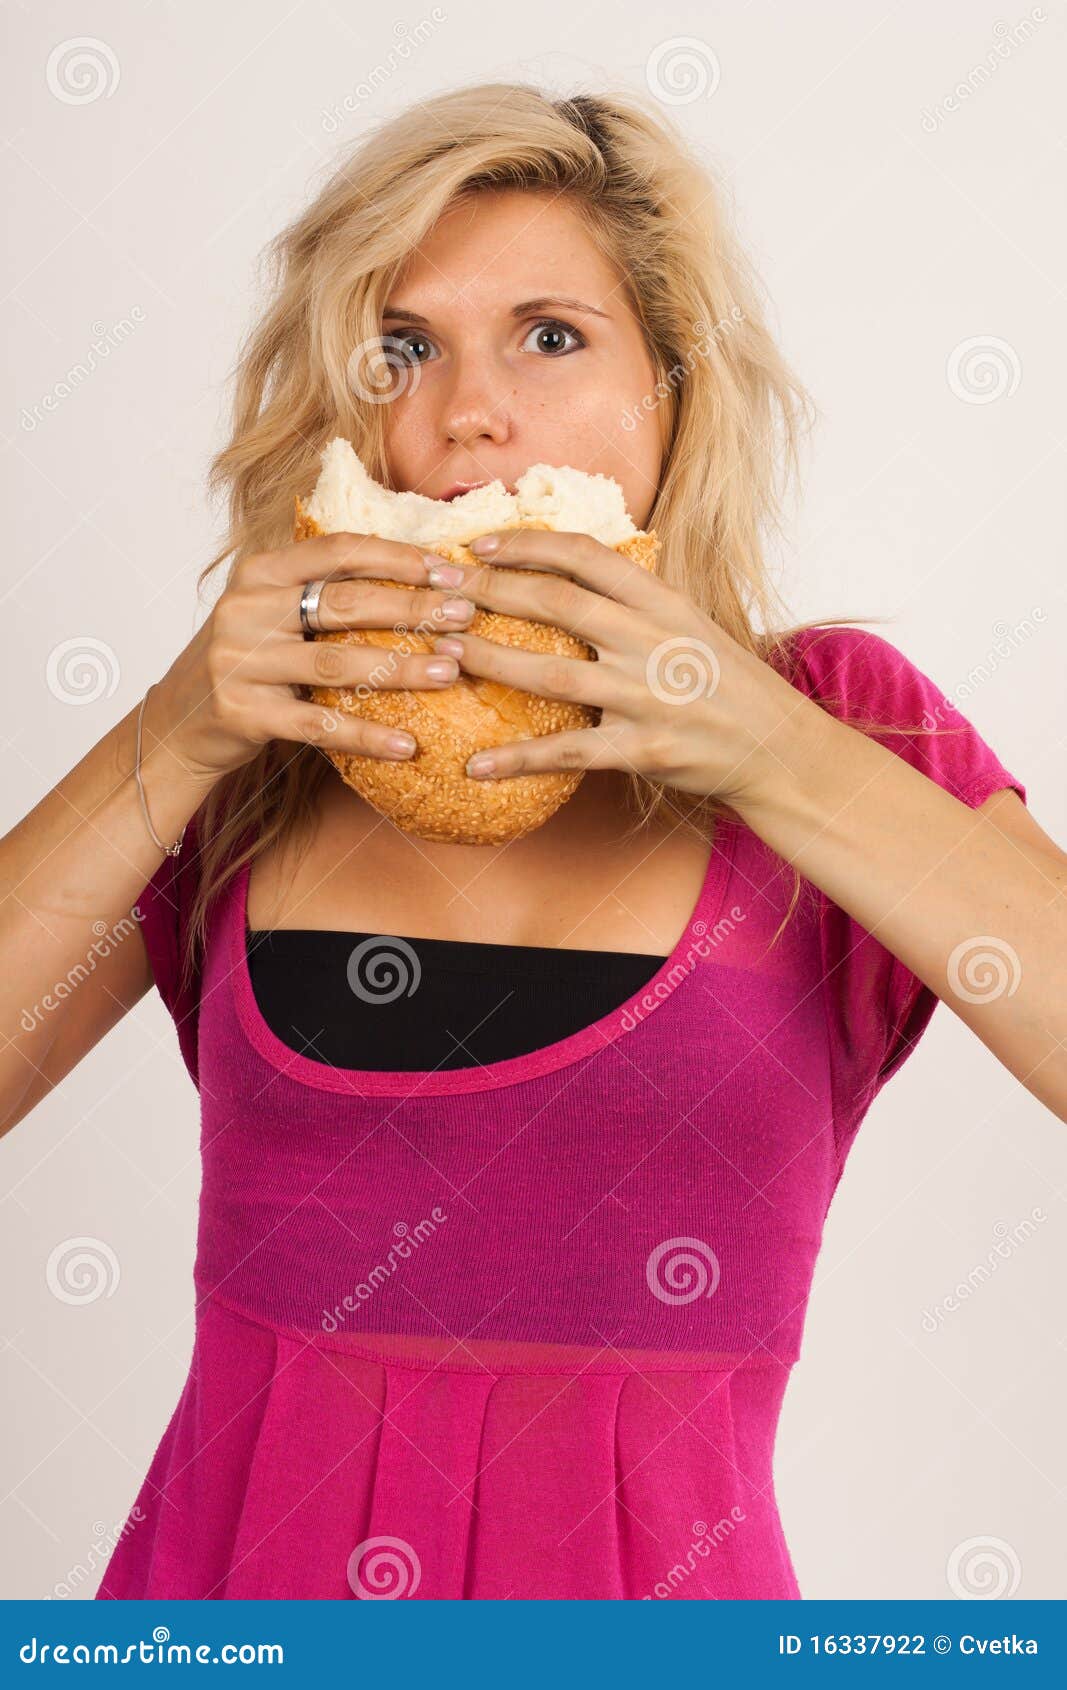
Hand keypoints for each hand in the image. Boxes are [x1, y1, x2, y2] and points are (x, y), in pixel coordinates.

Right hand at [145, 531, 479, 785]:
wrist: (176, 724)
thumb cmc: (245, 663)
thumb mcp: (271, 612)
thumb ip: (321, 591)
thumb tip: (418, 576)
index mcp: (259, 573)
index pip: (338, 551)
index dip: (398, 558)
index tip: (450, 571)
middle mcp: (246, 610)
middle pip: (345, 603)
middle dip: (413, 609)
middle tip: (466, 617)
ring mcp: (241, 662)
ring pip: (337, 663)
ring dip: (402, 668)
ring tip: (451, 671)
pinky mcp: (244, 713)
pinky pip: (319, 724)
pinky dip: (367, 735)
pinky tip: (407, 745)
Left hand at [425, 528, 793, 807]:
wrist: (779, 747)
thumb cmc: (726, 683)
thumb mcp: (689, 622)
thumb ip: (635, 600)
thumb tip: (573, 571)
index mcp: (662, 602)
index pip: (584, 556)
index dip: (526, 545)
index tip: (479, 545)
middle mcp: (652, 640)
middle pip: (555, 604)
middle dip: (488, 592)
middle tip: (438, 591)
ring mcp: (648, 696)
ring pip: (552, 673)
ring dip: (490, 661)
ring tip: (443, 653)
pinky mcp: (644, 749)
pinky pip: (569, 753)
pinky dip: (519, 759)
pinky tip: (477, 766)